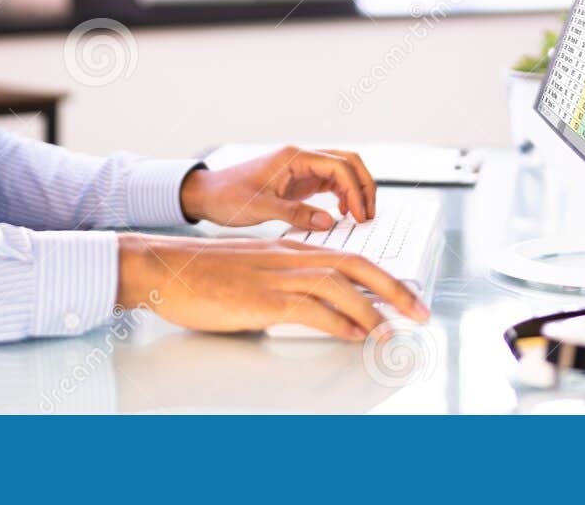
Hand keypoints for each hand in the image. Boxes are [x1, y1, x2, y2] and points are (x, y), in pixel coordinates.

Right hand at [117, 234, 428, 340]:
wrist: (163, 266)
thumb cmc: (201, 273)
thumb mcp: (253, 271)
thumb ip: (284, 283)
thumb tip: (311, 309)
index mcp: (290, 249)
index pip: (349, 256)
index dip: (383, 276)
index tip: (405, 295)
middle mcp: (289, 257)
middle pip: (357, 264)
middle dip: (395, 288)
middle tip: (421, 311)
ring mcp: (276, 276)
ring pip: (339, 284)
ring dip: (372, 308)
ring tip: (392, 329)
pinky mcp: (261, 298)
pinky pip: (308, 307)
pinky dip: (336, 321)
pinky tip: (352, 335)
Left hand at [179, 145, 375, 229]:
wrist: (208, 195)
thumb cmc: (227, 196)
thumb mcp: (260, 208)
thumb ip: (294, 214)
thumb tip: (328, 221)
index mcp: (293, 158)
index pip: (338, 165)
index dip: (355, 190)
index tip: (360, 215)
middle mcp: (301, 159)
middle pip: (347, 162)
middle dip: (363, 186)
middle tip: (369, 214)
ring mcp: (301, 169)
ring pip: (342, 171)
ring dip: (355, 190)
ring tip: (361, 217)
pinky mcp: (299, 181)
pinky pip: (330, 183)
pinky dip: (343, 196)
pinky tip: (342, 213)